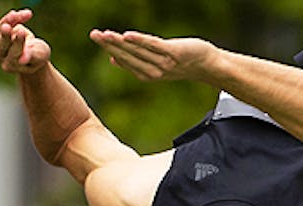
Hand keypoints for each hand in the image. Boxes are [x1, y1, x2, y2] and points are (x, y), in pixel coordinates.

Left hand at [0, 8, 50, 73]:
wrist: (33, 54)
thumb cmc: (39, 57)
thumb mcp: (40, 56)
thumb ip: (32, 56)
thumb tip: (22, 60)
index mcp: (10, 66)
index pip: (12, 54)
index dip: (17, 43)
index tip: (22, 32)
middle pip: (1, 44)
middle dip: (5, 35)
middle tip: (7, 27)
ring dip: (10, 21)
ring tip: (22, 14)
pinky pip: (1, 23)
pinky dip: (12, 18)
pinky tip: (25, 14)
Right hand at [89, 30, 220, 82]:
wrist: (208, 65)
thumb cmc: (182, 62)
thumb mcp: (157, 64)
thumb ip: (137, 62)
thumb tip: (114, 60)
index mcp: (147, 74)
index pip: (124, 60)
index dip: (109, 49)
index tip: (96, 37)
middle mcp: (154, 71)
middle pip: (127, 55)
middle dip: (109, 45)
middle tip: (94, 34)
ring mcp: (164, 62)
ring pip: (137, 51)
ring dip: (119, 43)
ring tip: (105, 34)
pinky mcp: (173, 52)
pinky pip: (154, 46)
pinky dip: (140, 41)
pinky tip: (127, 35)